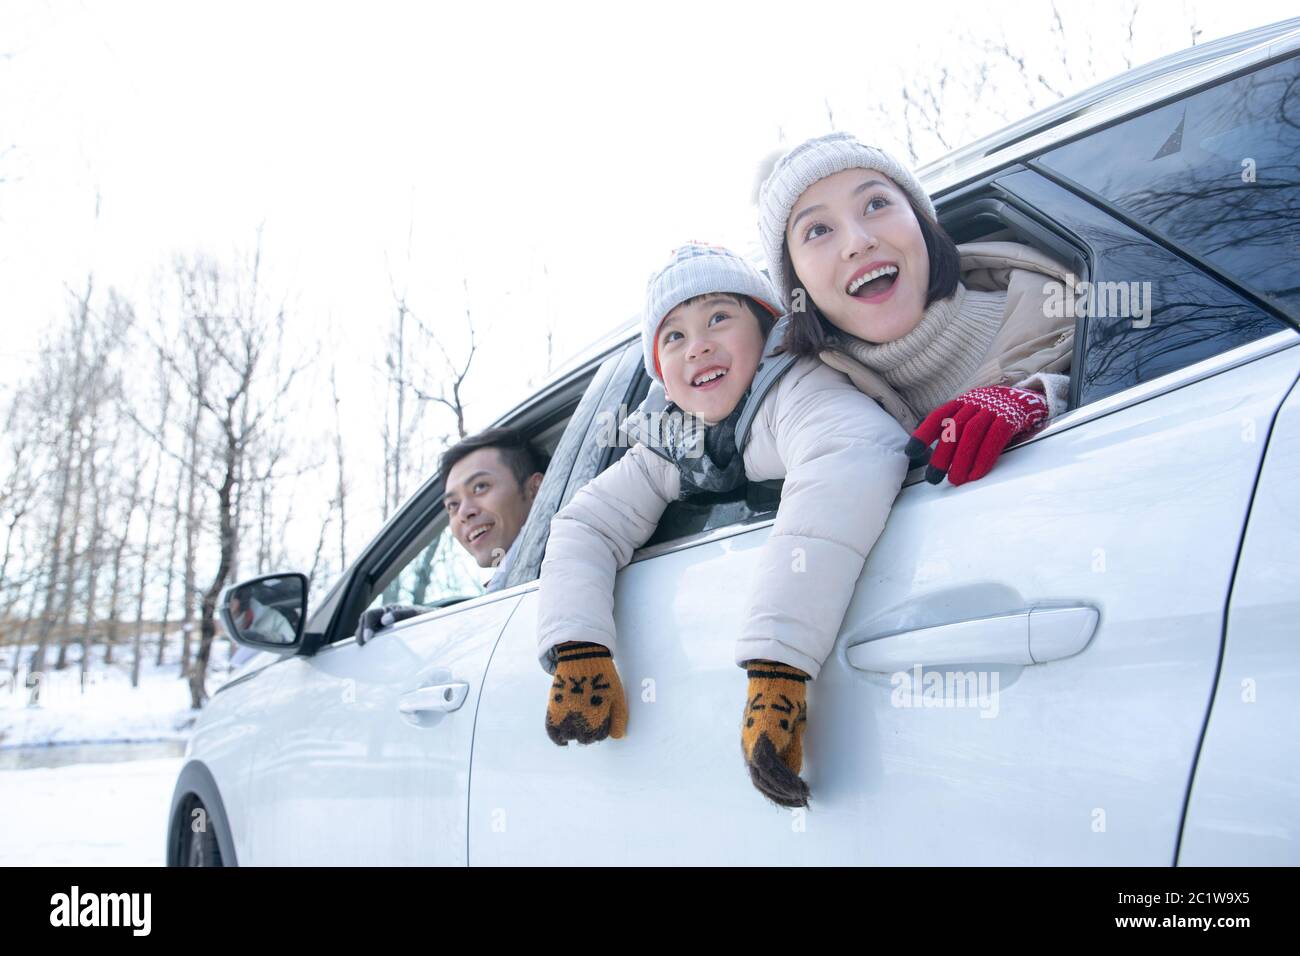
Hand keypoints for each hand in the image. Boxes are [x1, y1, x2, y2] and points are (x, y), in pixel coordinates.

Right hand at [356, 604, 423, 645]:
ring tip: (363, 647)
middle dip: (361, 632)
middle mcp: (383, 615)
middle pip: (364, 621)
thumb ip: (400, 615)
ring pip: (366, 628)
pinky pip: (373, 635)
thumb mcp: (414, 614)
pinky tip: (369, 649)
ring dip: (362, 636)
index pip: (370, 615)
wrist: (432, 621)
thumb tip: (384, 620)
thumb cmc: (424, 617)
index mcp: (389, 609)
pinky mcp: (385, 633)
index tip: (368, 638)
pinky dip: (368, 640)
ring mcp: (383, 624)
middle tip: (362, 644)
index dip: (366, 626)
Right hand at [546, 641, 627, 744]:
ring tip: (575, 728)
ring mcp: (566, 713)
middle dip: (587, 734)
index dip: (600, 731)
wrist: (583, 657)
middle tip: (588, 723)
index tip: (600, 723)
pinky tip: (561, 739)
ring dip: (572, 735)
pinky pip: (552, 730)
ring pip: (568, 736)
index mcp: (599, 716)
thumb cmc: (604, 676)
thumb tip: (618, 737)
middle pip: (584, 739)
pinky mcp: (554, 707)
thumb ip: (619, 718)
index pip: (599, 736)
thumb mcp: (617, 695)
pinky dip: (556, 737)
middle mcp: (581, 718)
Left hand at [741, 660, 810, 807]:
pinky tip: (800, 785)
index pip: (760, 777)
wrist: (776, 680)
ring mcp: (752, 744)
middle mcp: (748, 748)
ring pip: (766, 778)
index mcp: (751, 746)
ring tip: (802, 796)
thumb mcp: (787, 732)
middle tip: (799, 802)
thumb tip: (791, 774)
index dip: (776, 791)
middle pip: (760, 782)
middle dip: (781, 795)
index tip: (792, 798)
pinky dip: (787, 780)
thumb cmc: (782, 702)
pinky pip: (773, 768)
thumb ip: (787, 752)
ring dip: (786, 791)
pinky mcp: (761, 740)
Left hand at [905, 385, 1048, 485]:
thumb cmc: (996, 414)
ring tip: (955, 480)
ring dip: (961, 459)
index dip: (923, 434)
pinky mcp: (1010, 418)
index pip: (938, 416)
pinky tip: (976, 474)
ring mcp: (993, 408)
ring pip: (972, 433)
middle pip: (954, 429)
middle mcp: (975, 403)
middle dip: (941, 455)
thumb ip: (957, 429)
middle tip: (933, 478)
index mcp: (963, 402)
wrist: (1031, 398)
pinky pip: (995, 438)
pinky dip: (984, 458)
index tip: (911, 453)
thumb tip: (934, 455)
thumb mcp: (975, 414)